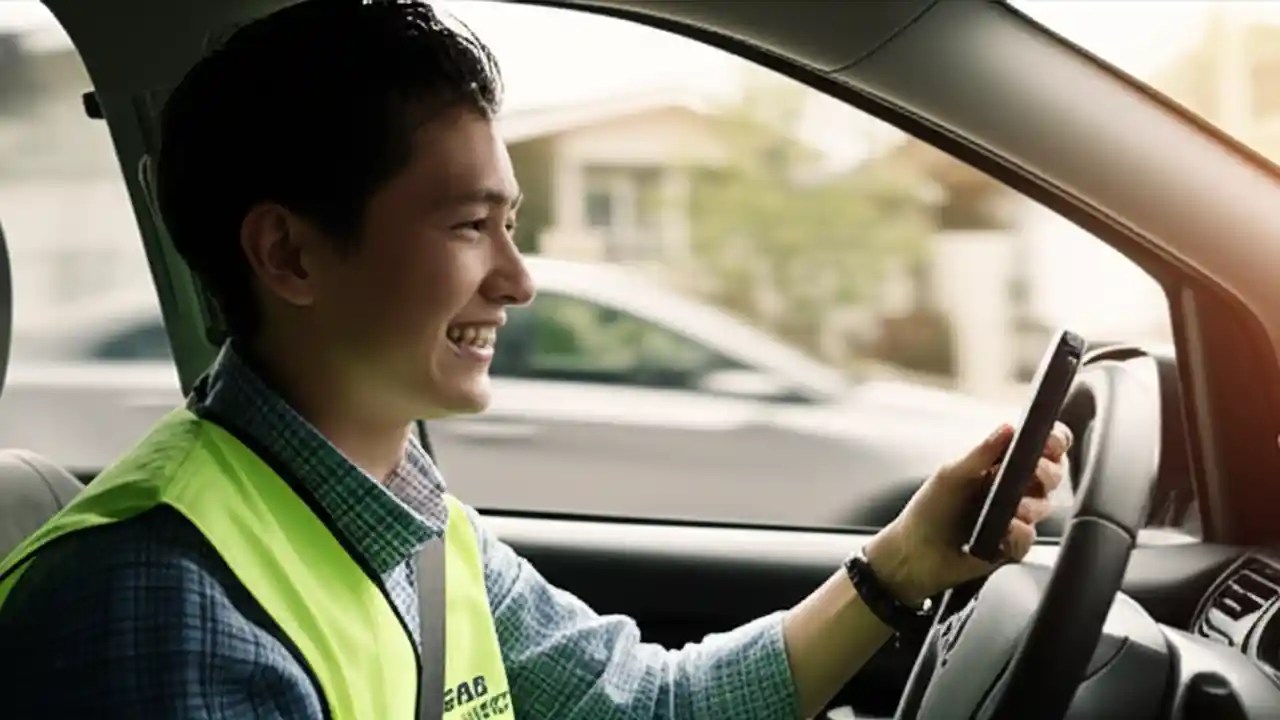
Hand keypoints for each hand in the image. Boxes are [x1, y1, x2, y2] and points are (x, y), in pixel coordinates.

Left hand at [863, 421, 1071, 605]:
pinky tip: (1001, 533)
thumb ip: (981, 454)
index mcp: (998, 466)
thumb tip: (1008, 428)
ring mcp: (1015, 518)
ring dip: (1031, 505)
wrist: (914, 554)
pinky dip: (1018, 534)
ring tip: (1011, 508)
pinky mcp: (1013, 546)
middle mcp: (1012, 489)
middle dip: (1048, 471)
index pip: (1038, 448)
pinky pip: (1030, 537)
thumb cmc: (928, 510)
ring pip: (1044, 506)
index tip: (1052, 442)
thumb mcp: (950, 475)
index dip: (1053, 442)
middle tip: (1035, 471)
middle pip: (1051, 475)